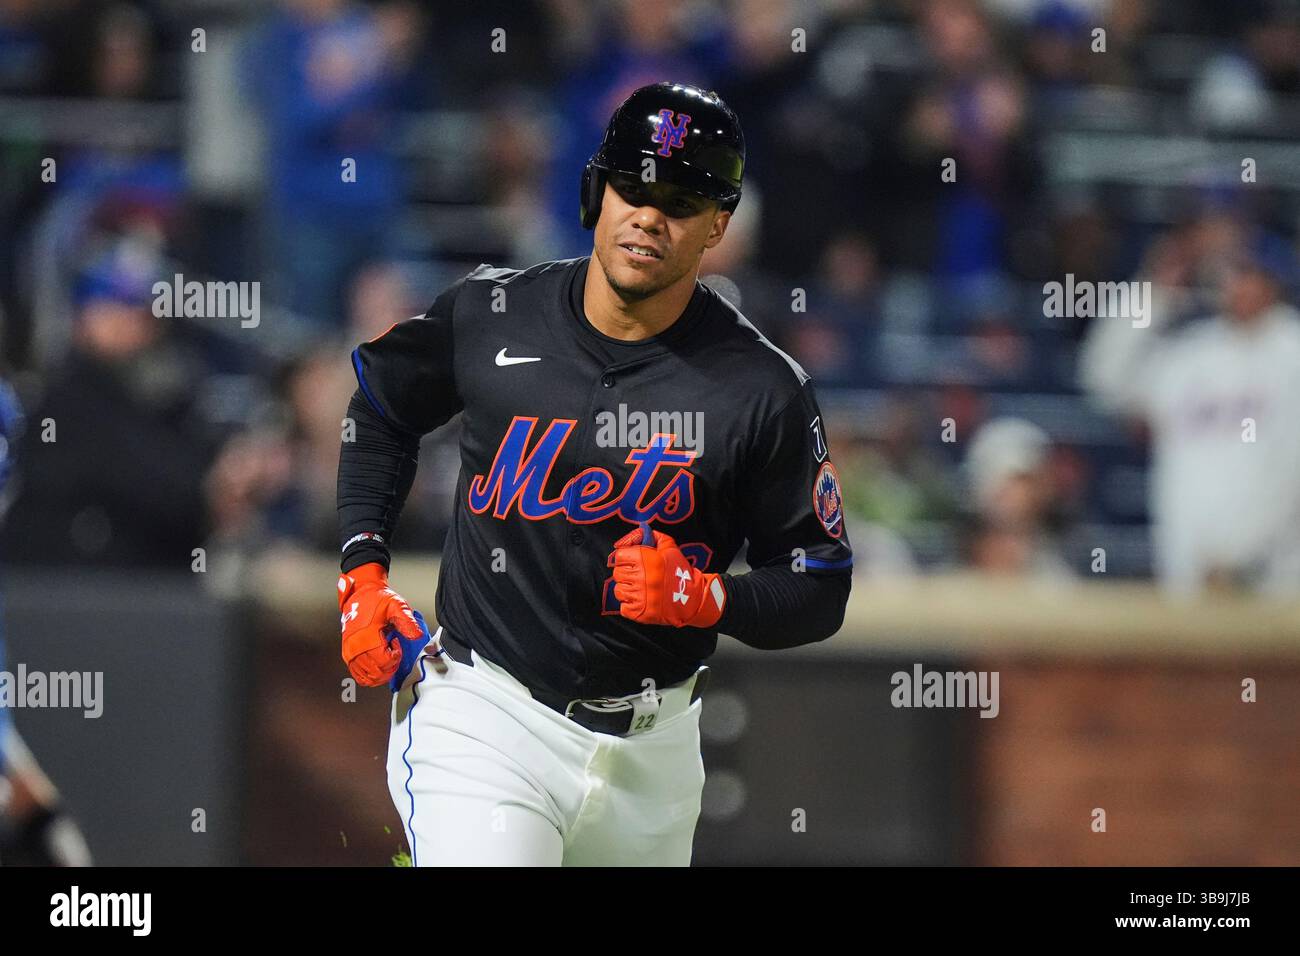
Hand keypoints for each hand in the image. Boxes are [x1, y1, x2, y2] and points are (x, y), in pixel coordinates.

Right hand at [338, 562, 423, 685]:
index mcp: (367, 637)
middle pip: (376, 672)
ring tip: (387, 660)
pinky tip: (378, 669)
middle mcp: (355, 647)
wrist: (360, 594)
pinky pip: (357, 675)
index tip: (396, 644)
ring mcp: (350, 652)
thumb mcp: (396, 606)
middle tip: (395, 654)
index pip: (384, 661)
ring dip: (381, 674)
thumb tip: (417, 635)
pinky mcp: (347, 654)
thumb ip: (407, 622)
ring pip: (367, 677)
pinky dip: (369, 677)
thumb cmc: (377, 600)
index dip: (395, 657)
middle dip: (390, 667)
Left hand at [608, 522, 725, 627]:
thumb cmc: (680, 572)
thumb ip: (653, 536)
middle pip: (617, 573)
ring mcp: (638, 596)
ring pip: (619, 590)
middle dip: (626, 574)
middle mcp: (639, 577)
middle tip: (638, 576)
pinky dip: (629, 604)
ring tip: (639, 589)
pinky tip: (641, 600)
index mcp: (644, 559)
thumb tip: (639, 532)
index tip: (633, 562)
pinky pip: (623, 607)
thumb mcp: (670, 547)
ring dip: (627, 589)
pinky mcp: (639, 612)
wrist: (692, 598)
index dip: (625, 558)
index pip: (619, 556)